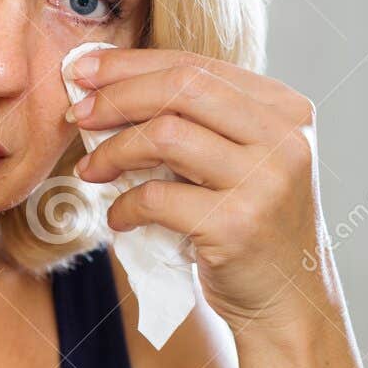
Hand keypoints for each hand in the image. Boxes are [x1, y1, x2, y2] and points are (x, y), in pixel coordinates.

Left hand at [67, 46, 334, 334]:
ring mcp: (264, 181)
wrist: (289, 302)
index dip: (132, 64)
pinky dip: (125, 206)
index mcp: (285, 109)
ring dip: (114, 151)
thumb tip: (105, 87)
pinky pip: (158, 197)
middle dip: (116, 96)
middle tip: (78, 114)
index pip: (197, 65)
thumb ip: (199, 124)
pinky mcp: (237, 225)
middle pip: (181, 89)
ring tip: (92, 172)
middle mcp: (284, 138)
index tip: (82, 70)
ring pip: (166, 136)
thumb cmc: (249, 227)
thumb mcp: (239, 162)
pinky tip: (118, 219)